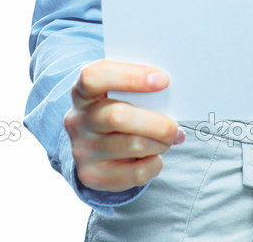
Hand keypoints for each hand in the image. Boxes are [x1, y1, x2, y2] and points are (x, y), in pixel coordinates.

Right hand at [64, 60, 183, 192]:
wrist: (94, 143)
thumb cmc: (116, 106)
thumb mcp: (118, 91)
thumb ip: (137, 87)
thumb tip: (170, 92)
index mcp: (83, 90)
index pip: (95, 77)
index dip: (129, 76)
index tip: (163, 80)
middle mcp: (77, 120)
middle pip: (117, 117)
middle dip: (156, 123)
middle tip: (175, 127)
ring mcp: (82, 149)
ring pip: (131, 145)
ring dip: (159, 143)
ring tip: (170, 139)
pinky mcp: (92, 175)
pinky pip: (134, 173)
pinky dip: (154, 164)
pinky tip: (156, 156)